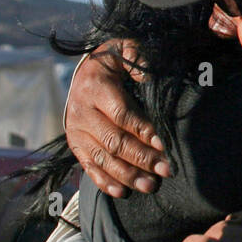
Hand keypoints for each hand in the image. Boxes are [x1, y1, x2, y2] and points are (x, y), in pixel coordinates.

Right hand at [65, 41, 170, 197]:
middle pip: (113, 140)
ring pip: (102, 158)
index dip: (143, 130)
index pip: (121, 114)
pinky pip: (89, 166)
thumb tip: (148, 77)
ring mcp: (76, 130)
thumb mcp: (124, 49)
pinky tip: (123, 192)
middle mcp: (81, 111)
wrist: (83, 71)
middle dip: (141, 158)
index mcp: (95, 87)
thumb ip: (138, 57)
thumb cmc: (114, 61)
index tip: (163, 144)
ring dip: (127, 175)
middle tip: (166, 170)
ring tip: (151, 186)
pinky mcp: (75, 144)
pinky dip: (105, 181)